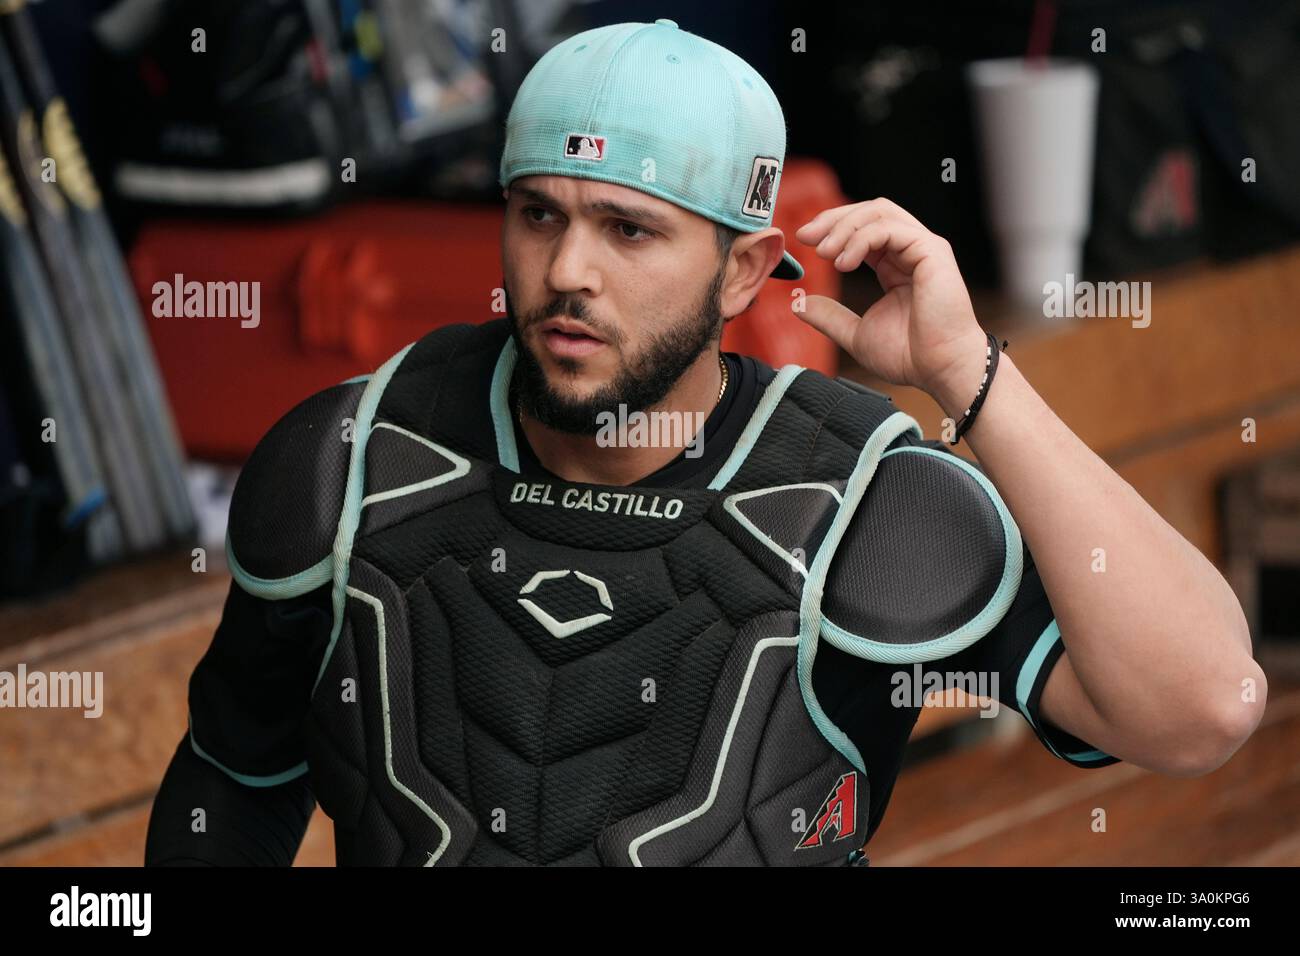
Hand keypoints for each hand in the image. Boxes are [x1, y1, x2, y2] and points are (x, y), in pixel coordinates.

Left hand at [792, 198, 987, 407]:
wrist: (939, 369)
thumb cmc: (910, 355)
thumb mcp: (856, 334)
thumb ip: (829, 317)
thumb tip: (799, 304)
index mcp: (896, 265)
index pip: (863, 229)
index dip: (833, 228)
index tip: (804, 240)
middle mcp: (911, 250)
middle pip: (870, 211)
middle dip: (834, 219)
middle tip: (806, 236)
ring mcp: (924, 248)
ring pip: (879, 213)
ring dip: (844, 227)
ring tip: (823, 252)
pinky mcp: (932, 251)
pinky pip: (890, 229)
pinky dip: (861, 239)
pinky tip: (844, 261)